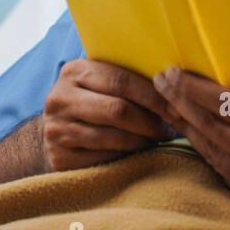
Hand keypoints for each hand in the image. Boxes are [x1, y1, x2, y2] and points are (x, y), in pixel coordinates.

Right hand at [40, 59, 178, 172]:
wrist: (54, 131)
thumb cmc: (89, 101)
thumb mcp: (98, 82)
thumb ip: (124, 77)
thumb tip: (172, 82)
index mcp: (74, 71)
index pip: (120, 80)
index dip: (152, 95)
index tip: (175, 106)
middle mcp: (60, 98)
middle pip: (117, 110)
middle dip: (150, 121)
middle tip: (170, 128)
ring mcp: (56, 129)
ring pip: (112, 137)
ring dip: (143, 140)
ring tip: (158, 139)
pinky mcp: (59, 157)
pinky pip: (103, 158)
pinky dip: (126, 156)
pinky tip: (138, 152)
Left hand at [153, 67, 229, 228]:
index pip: (226, 104)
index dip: (195, 88)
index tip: (175, 73)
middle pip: (210, 125)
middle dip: (181, 102)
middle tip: (161, 82)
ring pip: (210, 148)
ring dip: (185, 125)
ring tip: (167, 105)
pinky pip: (221, 168)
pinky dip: (204, 148)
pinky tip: (192, 135)